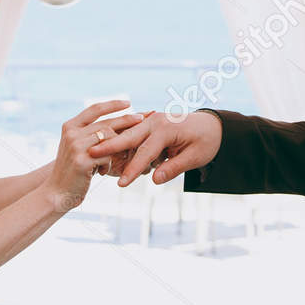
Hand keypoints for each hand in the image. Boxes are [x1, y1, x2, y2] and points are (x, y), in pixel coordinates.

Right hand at [45, 99, 134, 211]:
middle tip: (142, 118)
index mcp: (70, 126)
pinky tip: (103, 172)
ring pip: (109, 139)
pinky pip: (108, 156)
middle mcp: (72, 133)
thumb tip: (121, 123)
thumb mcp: (79, 147)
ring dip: (117, 150)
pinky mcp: (82, 161)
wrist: (57, 192)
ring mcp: (76, 146)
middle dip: (126, 120)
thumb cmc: (73, 170)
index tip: (128, 102)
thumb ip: (93, 135)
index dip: (112, 104)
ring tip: (113, 161)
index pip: (94, 109)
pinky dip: (109, 165)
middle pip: (106, 123)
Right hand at [86, 109, 222, 187]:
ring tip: (102, 166)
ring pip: (128, 136)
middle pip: (128, 137)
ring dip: (116, 150)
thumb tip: (155, 179)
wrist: (214, 127)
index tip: (121, 184)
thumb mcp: (195, 157)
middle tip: (89, 156)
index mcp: (166, 127)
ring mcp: (151, 120)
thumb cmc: (207, 142)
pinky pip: (133, 136)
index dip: (133, 169)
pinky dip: (124, 147)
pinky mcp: (150, 124)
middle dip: (109, 148)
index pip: (145, 151)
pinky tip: (117, 161)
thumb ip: (174, 167)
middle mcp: (155, 120)